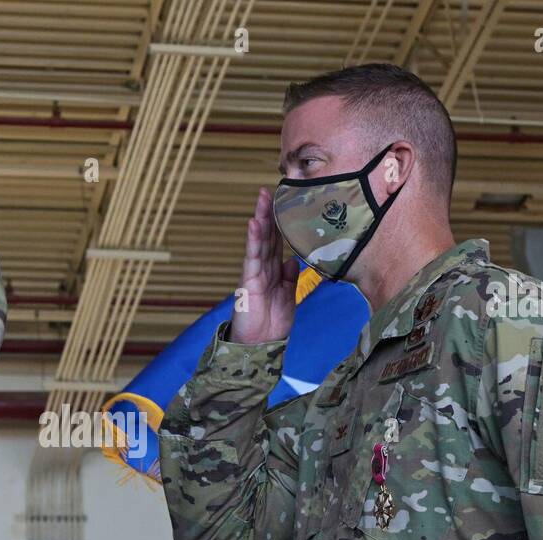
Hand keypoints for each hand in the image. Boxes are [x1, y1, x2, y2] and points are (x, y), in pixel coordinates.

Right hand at [231, 187, 297, 344]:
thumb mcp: (288, 297)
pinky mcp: (248, 281)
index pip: (277, 241)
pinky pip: (251, 257)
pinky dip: (252, 240)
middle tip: (270, 189)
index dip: (280, 222)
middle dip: (269, 213)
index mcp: (274, 271)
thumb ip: (290, 278)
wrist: (261, 346)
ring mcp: (254, 273)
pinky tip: (254, 223)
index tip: (285, 202)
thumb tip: (294, 260)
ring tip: (262, 198)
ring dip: (260, 219)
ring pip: (259, 241)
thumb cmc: (273, 324)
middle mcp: (263, 268)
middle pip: (267, 236)